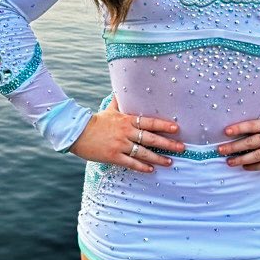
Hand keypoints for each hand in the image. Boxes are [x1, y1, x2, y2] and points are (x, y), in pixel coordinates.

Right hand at [68, 96, 184, 171]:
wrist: (77, 132)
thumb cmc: (95, 121)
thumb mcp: (109, 110)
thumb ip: (118, 101)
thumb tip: (120, 90)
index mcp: (127, 120)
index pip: (149, 122)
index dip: (164, 125)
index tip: (177, 128)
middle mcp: (126, 132)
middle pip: (151, 138)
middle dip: (168, 144)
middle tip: (182, 148)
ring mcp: (120, 145)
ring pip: (143, 153)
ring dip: (158, 158)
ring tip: (170, 162)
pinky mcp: (113, 156)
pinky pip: (131, 163)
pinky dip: (141, 167)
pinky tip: (151, 170)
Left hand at [217, 112, 259, 169]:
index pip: (252, 125)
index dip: (238, 128)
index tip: (226, 131)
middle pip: (250, 142)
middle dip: (233, 147)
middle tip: (220, 150)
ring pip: (256, 156)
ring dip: (240, 160)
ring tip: (229, 162)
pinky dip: (254, 166)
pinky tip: (245, 167)